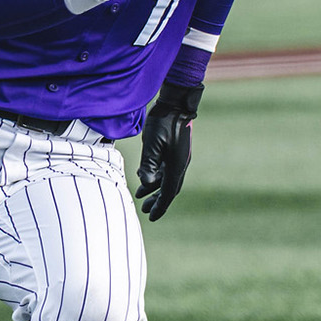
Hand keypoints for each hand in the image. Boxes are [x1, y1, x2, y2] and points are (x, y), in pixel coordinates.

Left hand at [134, 82, 202, 220]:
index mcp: (176, 166)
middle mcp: (180, 164)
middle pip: (169, 188)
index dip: (160, 206)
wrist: (177, 103)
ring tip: (141, 195)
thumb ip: (149, 164)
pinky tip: (144, 174)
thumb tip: (146, 183)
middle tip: (145, 210)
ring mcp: (178, 157)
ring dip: (154, 188)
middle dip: (157, 200)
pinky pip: (165, 169)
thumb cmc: (164, 122)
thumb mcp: (152, 143)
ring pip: (166, 179)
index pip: (168, 193)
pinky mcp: (174, 150)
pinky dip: (155, 176)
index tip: (151, 217)